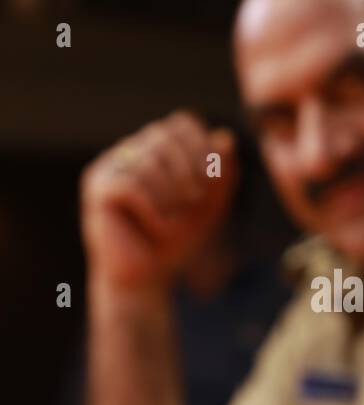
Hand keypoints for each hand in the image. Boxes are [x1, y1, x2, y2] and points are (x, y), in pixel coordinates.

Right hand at [81, 111, 237, 288]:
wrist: (143, 280)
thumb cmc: (174, 242)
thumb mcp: (209, 208)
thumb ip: (222, 176)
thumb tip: (224, 137)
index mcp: (155, 149)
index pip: (182, 123)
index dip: (202, 147)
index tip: (212, 182)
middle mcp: (129, 151)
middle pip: (164, 135)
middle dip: (188, 169)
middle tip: (195, 201)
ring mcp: (109, 168)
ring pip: (147, 161)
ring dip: (170, 194)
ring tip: (173, 219)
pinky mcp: (98, 190)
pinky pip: (130, 186)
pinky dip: (152, 209)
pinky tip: (155, 227)